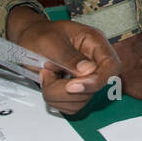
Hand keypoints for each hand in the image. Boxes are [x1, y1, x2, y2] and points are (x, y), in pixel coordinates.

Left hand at [5, 8, 120, 115]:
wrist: (29, 39)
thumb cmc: (39, 34)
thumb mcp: (50, 42)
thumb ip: (69, 56)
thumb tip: (88, 70)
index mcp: (94, 42)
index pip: (111, 66)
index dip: (96, 80)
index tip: (72, 86)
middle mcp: (94, 60)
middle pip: (96, 87)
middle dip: (66, 88)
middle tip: (47, 73)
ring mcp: (87, 76)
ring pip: (82, 100)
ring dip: (57, 94)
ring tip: (46, 74)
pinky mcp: (78, 89)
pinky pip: (73, 106)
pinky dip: (56, 100)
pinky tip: (49, 82)